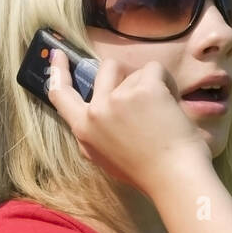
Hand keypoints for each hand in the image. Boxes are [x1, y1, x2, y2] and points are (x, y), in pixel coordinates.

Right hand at [46, 49, 210, 192]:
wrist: (173, 178)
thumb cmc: (143, 171)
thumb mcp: (103, 155)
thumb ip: (94, 130)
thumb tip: (95, 108)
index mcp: (83, 128)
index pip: (60, 93)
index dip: (58, 71)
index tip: (58, 54)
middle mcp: (96, 111)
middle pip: (106, 69)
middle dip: (125, 75)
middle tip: (142, 96)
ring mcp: (118, 98)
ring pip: (133, 71)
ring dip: (147, 82)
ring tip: (160, 108)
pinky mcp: (144, 89)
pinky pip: (154, 69)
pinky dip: (166, 81)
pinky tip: (171, 103)